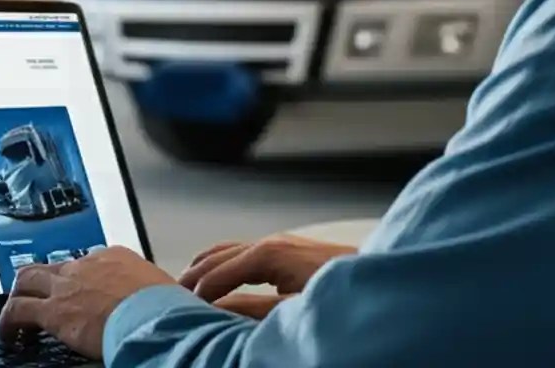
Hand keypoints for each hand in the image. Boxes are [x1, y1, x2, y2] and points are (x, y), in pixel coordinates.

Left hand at [0, 246, 175, 358]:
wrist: (152, 316)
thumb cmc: (163, 306)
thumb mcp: (159, 289)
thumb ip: (146, 293)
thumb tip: (157, 304)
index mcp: (115, 257)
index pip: (87, 261)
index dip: (78, 278)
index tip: (79, 293)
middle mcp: (87, 264)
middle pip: (52, 265)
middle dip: (41, 281)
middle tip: (38, 298)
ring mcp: (67, 284)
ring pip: (27, 279)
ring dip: (20, 296)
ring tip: (17, 316)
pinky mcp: (52, 310)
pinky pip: (18, 310)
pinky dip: (9, 322)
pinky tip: (10, 336)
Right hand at [179, 235, 357, 311]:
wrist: (383, 281)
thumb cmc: (343, 296)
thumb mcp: (290, 311)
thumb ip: (250, 311)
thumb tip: (216, 311)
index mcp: (268, 254)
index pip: (218, 272)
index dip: (196, 292)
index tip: (178, 309)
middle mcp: (273, 243)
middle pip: (220, 255)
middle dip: (195, 275)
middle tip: (170, 296)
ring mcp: (285, 245)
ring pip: (233, 251)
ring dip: (210, 268)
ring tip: (190, 288)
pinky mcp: (294, 253)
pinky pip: (249, 255)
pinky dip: (228, 266)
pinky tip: (227, 281)